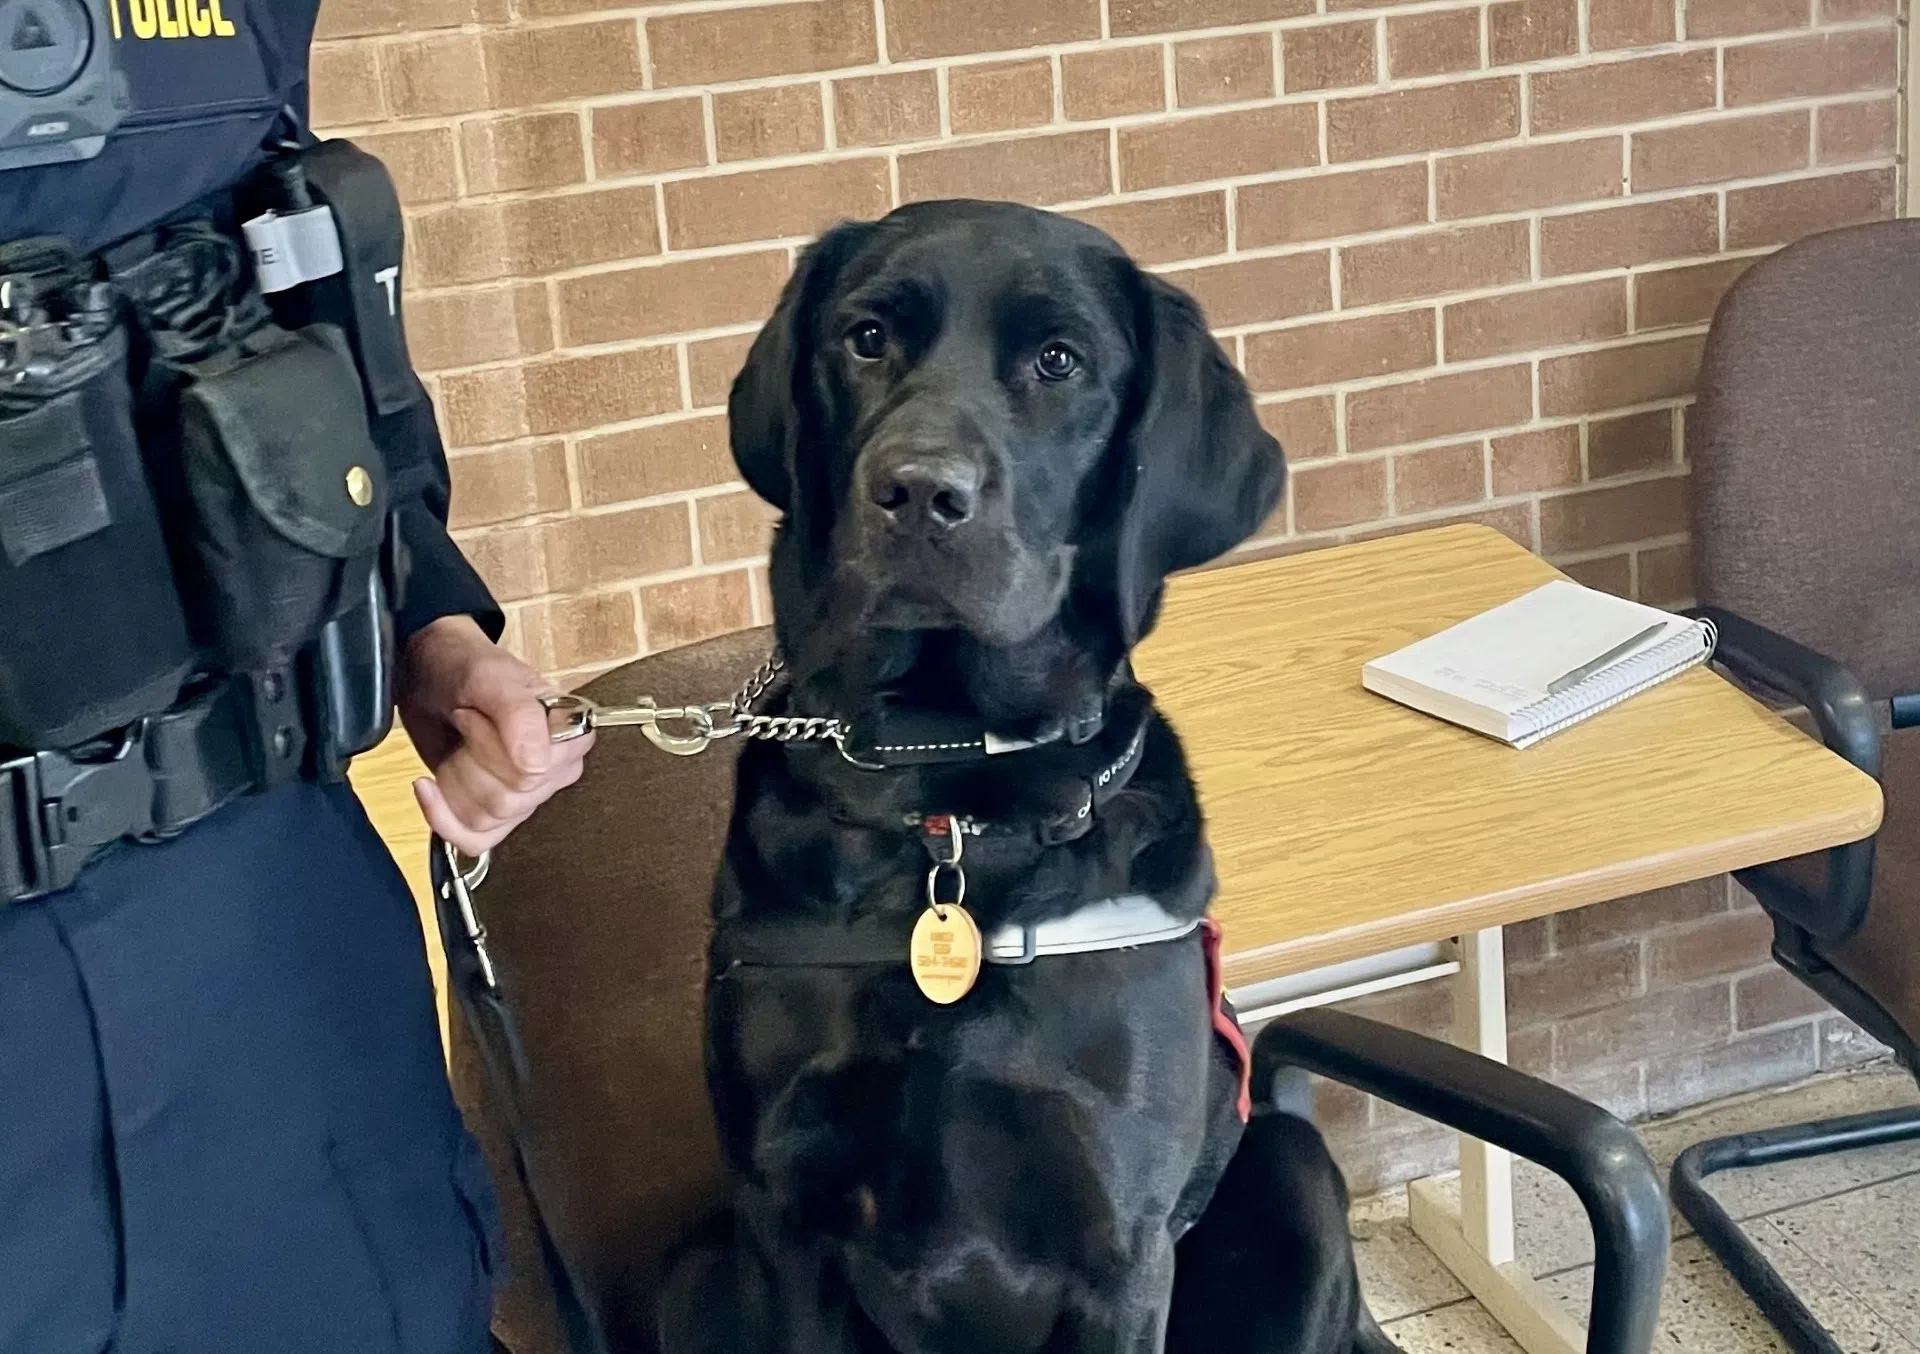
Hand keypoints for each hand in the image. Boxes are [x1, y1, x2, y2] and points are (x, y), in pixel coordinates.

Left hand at [397, 614, 592, 856]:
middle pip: (507, 801)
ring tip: (456, 744)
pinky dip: (442, 817)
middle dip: (468, 761)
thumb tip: (536, 766)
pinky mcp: (495, 813)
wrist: (432, 675)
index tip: (477, 715)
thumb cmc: (465, 667)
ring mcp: (526, 796)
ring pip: (486, 819)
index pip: (532, 775)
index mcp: (571, 736)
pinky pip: (474, 841)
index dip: (492, 748)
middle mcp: (556, 770)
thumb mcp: (491, 677)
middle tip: (465, 723)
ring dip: (453, 781)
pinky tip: (428, 787)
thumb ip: (519, 715)